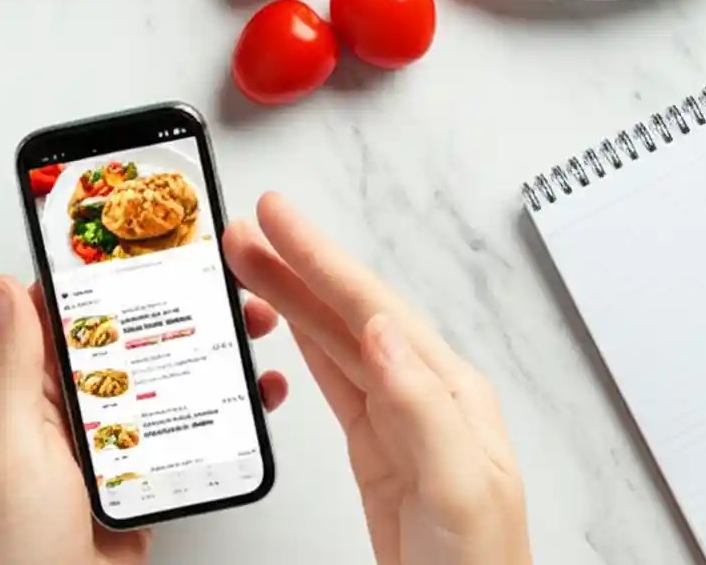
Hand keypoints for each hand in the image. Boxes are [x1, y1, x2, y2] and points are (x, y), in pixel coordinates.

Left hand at [0, 276, 288, 564]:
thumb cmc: (18, 542)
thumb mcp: (12, 442)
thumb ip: (15, 365)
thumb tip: (8, 290)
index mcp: (35, 394)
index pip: (71, 316)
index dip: (107, 276)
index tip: (146, 244)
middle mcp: (78, 411)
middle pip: (132, 340)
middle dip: (177, 307)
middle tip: (219, 283)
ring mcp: (118, 442)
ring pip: (168, 378)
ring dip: (210, 351)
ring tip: (247, 328)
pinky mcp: (150, 471)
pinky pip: (189, 428)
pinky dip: (224, 409)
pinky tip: (248, 395)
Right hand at [224, 194, 531, 564]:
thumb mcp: (459, 485)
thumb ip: (420, 405)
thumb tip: (380, 330)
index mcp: (449, 390)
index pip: (373, 308)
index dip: (320, 258)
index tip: (279, 219)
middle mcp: (424, 394)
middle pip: (348, 312)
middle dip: (296, 265)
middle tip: (246, 230)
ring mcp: (397, 420)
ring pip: (335, 339)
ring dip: (293, 296)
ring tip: (250, 261)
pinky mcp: (375, 448)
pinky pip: (333, 379)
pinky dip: (303, 343)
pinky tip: (288, 322)